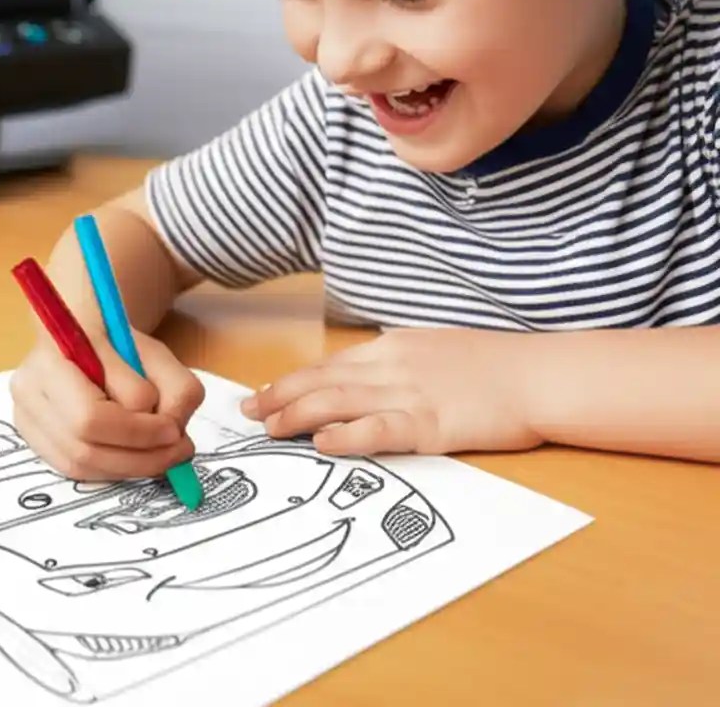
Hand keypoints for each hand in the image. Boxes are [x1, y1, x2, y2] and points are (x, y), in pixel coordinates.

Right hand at [10, 330, 202, 480]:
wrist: (80, 333)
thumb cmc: (117, 341)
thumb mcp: (159, 354)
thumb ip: (176, 389)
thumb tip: (171, 434)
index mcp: (53, 355)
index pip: (90, 416)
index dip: (137, 432)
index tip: (174, 430)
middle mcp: (28, 388)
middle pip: (82, 448)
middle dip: (139, 457)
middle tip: (177, 452)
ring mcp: (24, 416)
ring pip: (78, 464)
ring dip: (129, 468)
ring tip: (163, 455)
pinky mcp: (31, 437)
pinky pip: (73, 469)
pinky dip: (111, 469)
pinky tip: (134, 456)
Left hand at [240, 328, 543, 455]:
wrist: (543, 374)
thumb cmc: (498, 364)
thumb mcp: (438, 349)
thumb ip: (402, 360)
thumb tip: (372, 370)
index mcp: (395, 347)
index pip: (330, 364)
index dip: (292, 380)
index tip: (264, 393)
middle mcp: (393, 366)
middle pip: (322, 380)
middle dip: (280, 396)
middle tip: (249, 412)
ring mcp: (410, 394)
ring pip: (338, 402)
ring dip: (297, 415)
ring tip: (268, 429)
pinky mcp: (431, 424)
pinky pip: (378, 429)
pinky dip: (346, 436)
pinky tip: (320, 444)